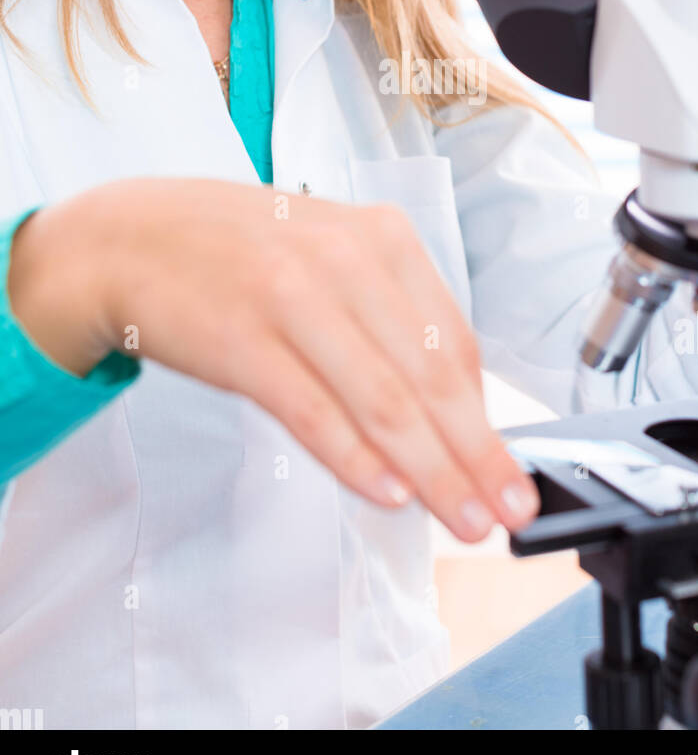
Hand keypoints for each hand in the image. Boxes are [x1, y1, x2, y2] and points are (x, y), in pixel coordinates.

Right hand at [8, 178, 540, 542]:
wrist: (132, 237)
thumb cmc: (243, 254)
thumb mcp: (331, 256)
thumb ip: (389, 317)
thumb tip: (451, 411)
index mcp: (381, 238)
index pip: (454, 342)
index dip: (486, 417)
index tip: (508, 471)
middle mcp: (345, 261)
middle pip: (429, 377)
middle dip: (475, 454)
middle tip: (506, 509)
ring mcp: (292, 298)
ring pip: (381, 400)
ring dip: (430, 469)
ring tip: (459, 517)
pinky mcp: (241, 339)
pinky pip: (311, 410)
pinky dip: (354, 458)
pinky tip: (386, 493)